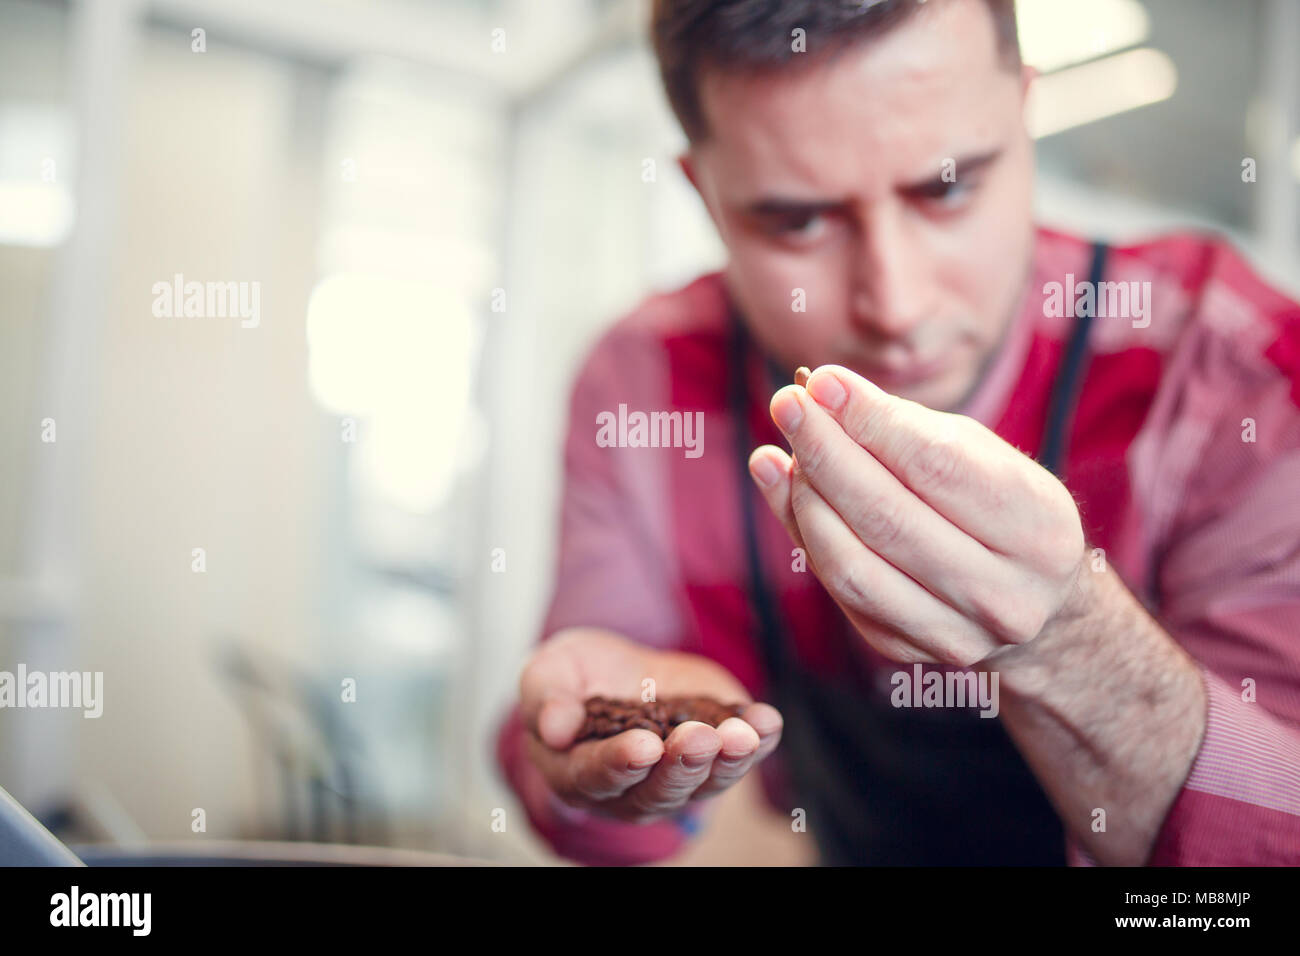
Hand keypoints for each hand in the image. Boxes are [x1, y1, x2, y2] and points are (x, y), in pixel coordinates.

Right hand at [520, 629, 782, 822]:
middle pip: (659, 789)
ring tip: (742, 733)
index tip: (643, 746)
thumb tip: (555, 727)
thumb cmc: (575, 676)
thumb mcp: (549, 671)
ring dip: (729, 759)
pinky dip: (760, 740)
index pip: (597, 777)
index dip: (620, 763)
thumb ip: (547, 696)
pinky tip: (768, 721)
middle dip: (683, 764)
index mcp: (579, 772)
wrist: (620, 670)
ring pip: (708, 782)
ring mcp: (681, 777)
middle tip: (699, 737)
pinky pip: (744, 756)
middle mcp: (632, 789)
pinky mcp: (718, 753)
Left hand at [748, 364, 1088, 667]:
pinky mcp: (904, 651)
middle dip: (825, 452)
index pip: (937, 465)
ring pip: (851, 565)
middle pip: (887, 516)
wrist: (1031, 606)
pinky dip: (803, 533)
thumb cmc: (996, 508)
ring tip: (783, 451)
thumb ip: (904, 426)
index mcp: (1039, 529)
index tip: (823, 381)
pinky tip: (784, 490)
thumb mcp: (980, 457)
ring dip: (804, 499)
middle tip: (787, 404)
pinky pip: (837, 589)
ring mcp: (953, 634)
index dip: (870, 420)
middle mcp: (1003, 594)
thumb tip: (821, 391)